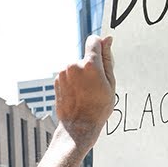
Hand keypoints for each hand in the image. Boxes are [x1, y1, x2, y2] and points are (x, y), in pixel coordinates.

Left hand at [55, 35, 115, 150]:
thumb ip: (108, 59)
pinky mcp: (57, 80)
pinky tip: (78, 95)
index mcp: (89, 65)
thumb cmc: (98, 107)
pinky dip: (73, 82)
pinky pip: (68, 75)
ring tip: (86, 93)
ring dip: (81, 75)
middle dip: (91, 67)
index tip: (102, 55)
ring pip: (76, 67)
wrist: (79, 126)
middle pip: (85, 57)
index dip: (100, 46)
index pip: (93, 41)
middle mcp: (74, 65)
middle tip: (96, 86)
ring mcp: (63, 73)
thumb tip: (107, 40)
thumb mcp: (110, 83)